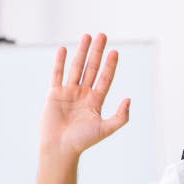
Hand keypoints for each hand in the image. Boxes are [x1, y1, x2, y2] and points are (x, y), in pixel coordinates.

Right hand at [39, 33, 129, 158]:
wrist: (61, 148)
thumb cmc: (83, 141)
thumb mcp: (107, 128)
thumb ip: (120, 116)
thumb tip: (129, 99)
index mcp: (96, 100)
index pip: (105, 78)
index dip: (111, 65)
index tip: (115, 52)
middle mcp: (83, 93)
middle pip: (92, 68)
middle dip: (97, 52)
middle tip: (102, 36)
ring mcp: (69, 92)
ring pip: (76, 67)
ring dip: (82, 52)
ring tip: (87, 36)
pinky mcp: (55, 94)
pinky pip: (58, 74)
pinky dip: (60, 62)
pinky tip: (64, 49)